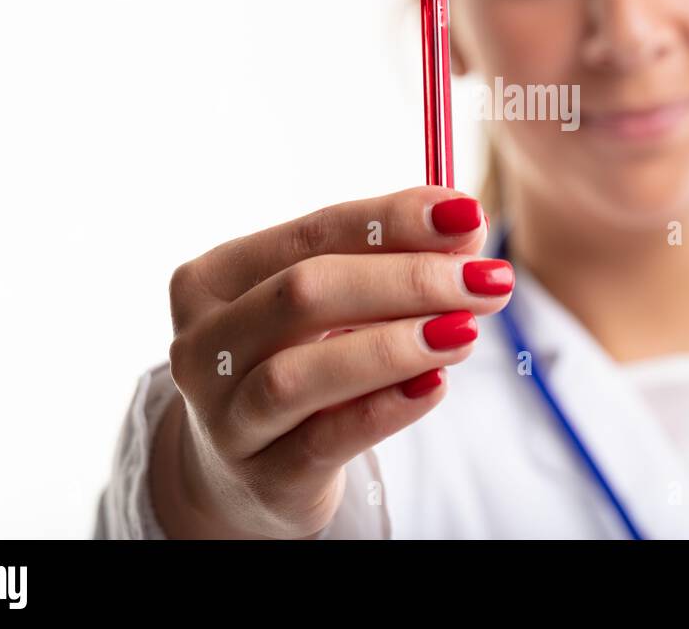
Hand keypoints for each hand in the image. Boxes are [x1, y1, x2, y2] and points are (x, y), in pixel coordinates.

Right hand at [149, 186, 511, 538]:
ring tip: (464, 331)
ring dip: (393, 345)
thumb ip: (389, 260)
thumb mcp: (332, 305)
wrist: (251, 471)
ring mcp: (224, 417)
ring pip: (300, 373)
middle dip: (406, 280)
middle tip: (484, 280)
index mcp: (213, 279)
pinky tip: (434, 385)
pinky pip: (324, 440)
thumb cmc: (299, 360)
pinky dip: (383, 408)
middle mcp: (203, 344)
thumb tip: (466, 228)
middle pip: (305, 293)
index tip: (469, 214)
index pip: (312, 232)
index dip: (393, 219)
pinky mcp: (262, 476)